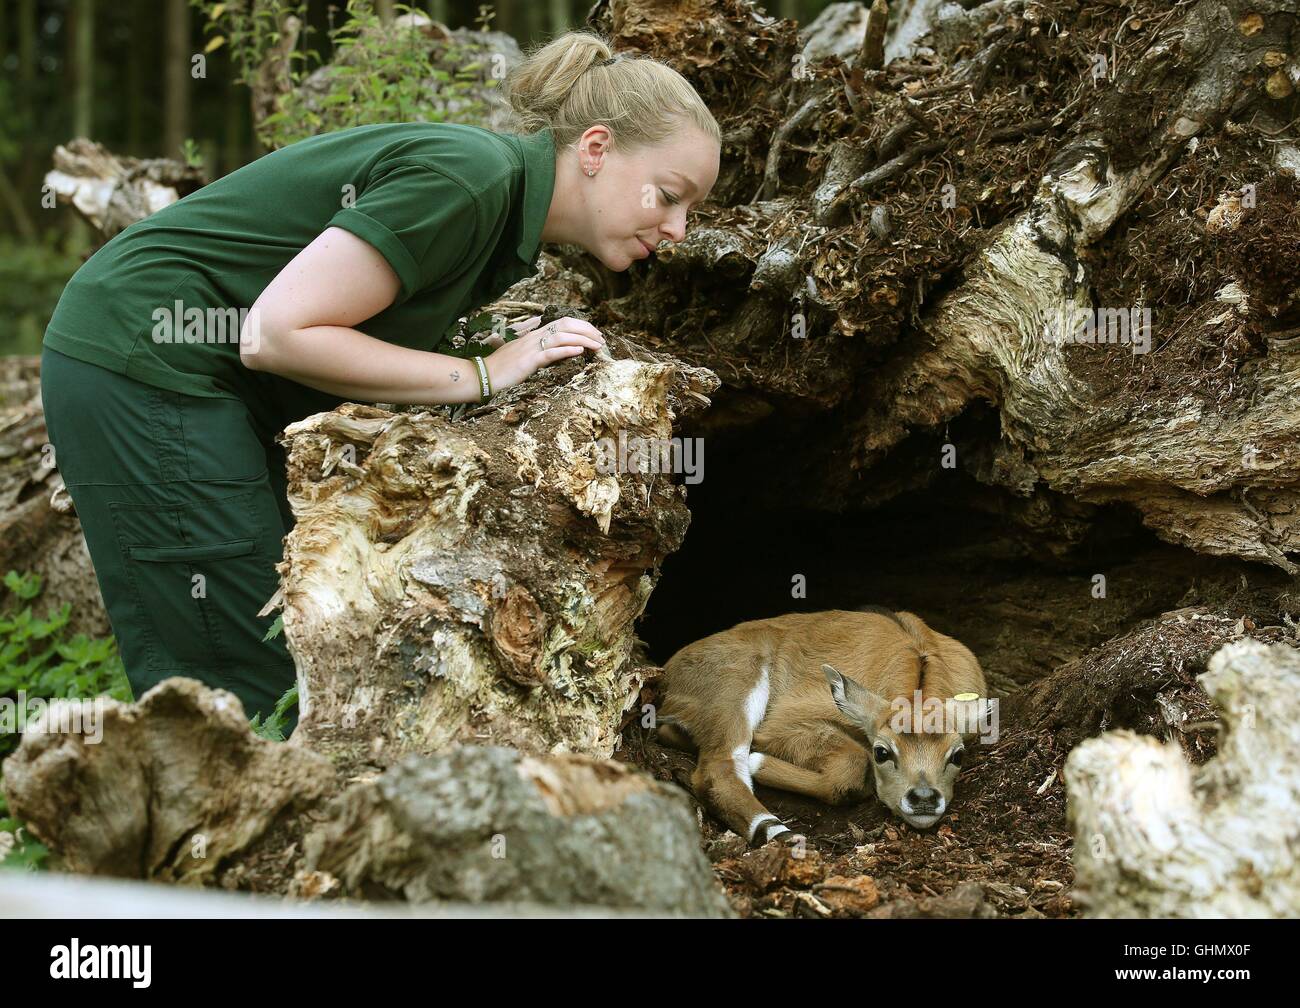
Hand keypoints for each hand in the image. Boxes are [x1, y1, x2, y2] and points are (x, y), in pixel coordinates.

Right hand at [485, 316, 605, 393]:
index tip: (594, 333)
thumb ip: (537, 351)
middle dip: (586, 329)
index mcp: (532, 335)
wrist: (482, 376)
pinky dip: (567, 350)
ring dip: (583, 339)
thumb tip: (554, 351)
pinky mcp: (528, 362)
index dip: (580, 325)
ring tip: (597, 345)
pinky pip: (550, 353)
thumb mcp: (521, 356)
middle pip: (565, 325)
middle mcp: (533, 338)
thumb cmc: (501, 369)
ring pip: (561, 336)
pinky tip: (580, 351)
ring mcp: (531, 349)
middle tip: (601, 338)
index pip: (561, 322)